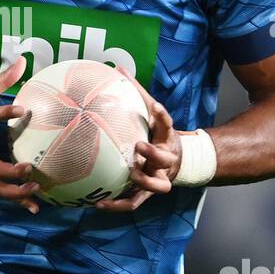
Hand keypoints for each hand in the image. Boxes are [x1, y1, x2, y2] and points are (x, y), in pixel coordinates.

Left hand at [95, 66, 182, 212]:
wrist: (176, 160)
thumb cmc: (158, 134)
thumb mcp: (152, 114)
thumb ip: (137, 94)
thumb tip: (118, 68)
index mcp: (167, 138)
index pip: (168, 125)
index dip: (162, 116)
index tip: (155, 107)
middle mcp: (166, 161)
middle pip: (166, 160)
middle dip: (154, 154)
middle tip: (138, 146)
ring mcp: (158, 179)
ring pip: (156, 187)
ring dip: (142, 182)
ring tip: (127, 175)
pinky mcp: (146, 193)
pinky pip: (133, 203)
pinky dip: (118, 206)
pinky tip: (97, 204)